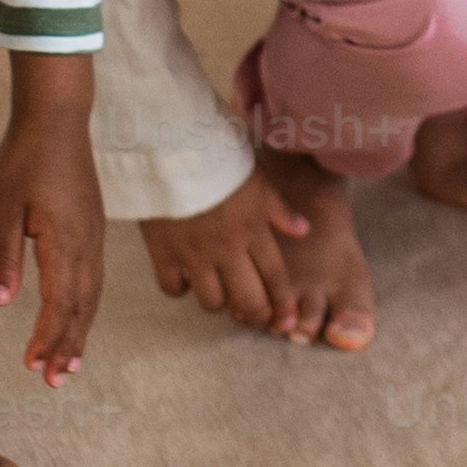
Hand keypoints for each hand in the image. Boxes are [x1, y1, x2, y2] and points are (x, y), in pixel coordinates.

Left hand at [0, 68, 106, 383]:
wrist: (57, 117)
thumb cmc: (23, 159)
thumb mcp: (2, 208)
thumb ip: (3, 257)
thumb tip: (0, 304)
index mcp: (63, 242)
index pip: (59, 304)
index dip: (46, 339)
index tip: (31, 367)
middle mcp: (87, 245)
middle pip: (82, 308)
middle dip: (68, 346)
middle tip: (53, 381)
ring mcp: (94, 236)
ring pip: (92, 296)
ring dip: (79, 331)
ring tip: (67, 362)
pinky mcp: (92, 228)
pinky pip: (94, 278)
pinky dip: (85, 306)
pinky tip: (75, 315)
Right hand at [143, 172, 307, 331]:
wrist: (171, 148)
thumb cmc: (218, 159)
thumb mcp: (257, 179)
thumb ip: (279, 209)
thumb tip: (303, 230)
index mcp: (253, 230)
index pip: (275, 278)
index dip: (283, 303)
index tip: (285, 318)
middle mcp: (226, 248)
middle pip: (248, 300)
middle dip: (256, 314)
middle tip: (255, 313)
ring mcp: (193, 253)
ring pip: (212, 301)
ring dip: (219, 301)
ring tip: (219, 291)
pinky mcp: (163, 252)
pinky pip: (173, 288)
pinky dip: (180, 289)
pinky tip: (186, 278)